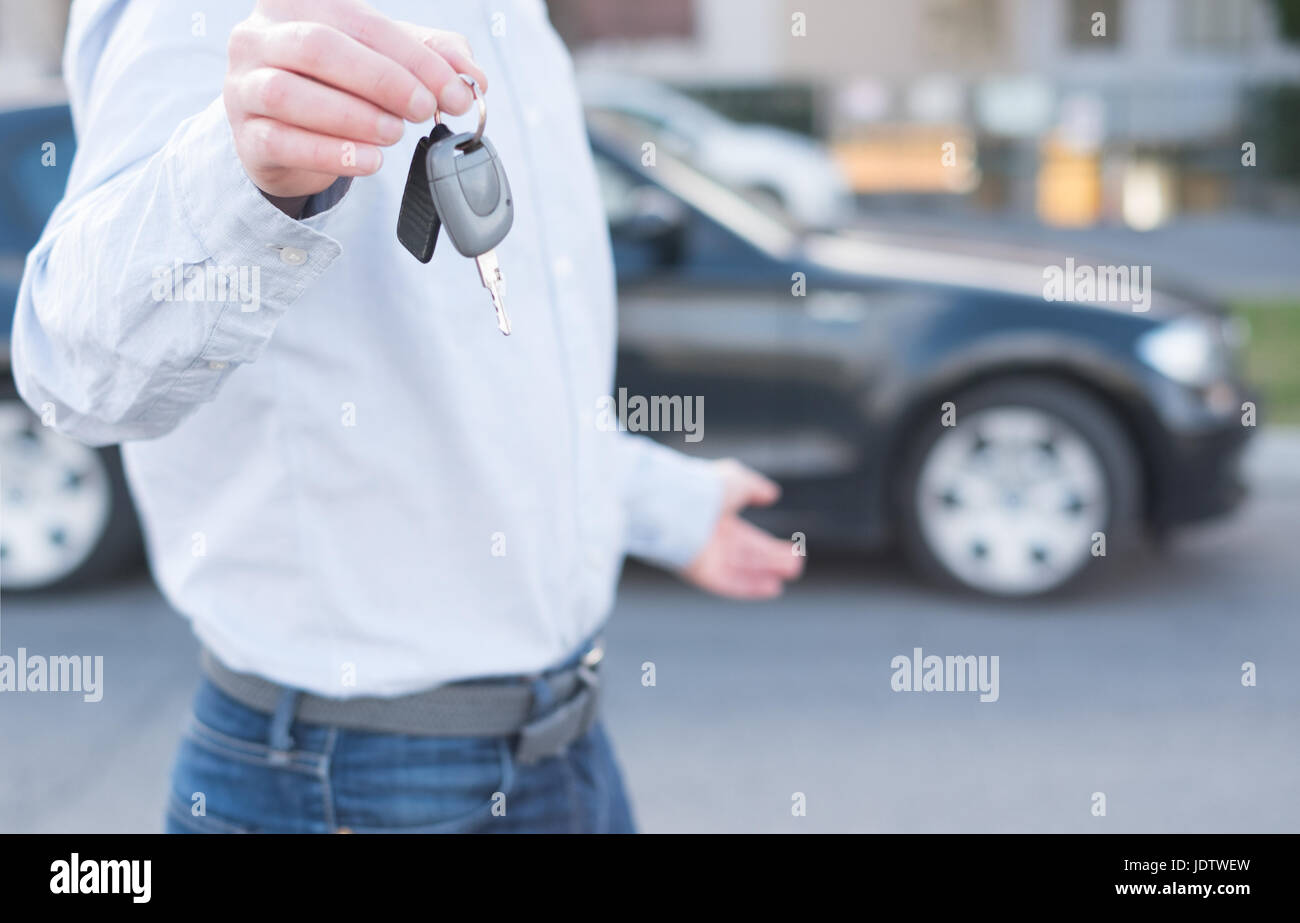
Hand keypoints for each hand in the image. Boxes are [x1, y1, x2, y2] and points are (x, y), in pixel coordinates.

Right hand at [224, 0, 486, 207]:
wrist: (288, 136)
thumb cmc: (339, 86)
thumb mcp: (386, 61)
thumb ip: (433, 57)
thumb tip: (474, 77)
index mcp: (296, 3)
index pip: (360, 22)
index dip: (415, 58)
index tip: (456, 92)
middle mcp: (259, 36)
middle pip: (320, 47)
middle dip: (383, 81)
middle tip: (423, 110)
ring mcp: (242, 85)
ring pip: (291, 94)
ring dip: (355, 117)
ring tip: (394, 134)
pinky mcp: (245, 135)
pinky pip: (283, 142)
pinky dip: (333, 154)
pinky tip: (370, 161)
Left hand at [681, 459, 804, 599]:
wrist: (678, 504)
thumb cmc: (706, 488)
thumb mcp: (738, 480)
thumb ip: (755, 488)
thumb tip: (772, 494)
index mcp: (718, 520)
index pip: (748, 538)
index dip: (770, 546)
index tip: (792, 551)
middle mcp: (711, 541)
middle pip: (747, 556)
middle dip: (772, 561)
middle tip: (796, 566)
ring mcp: (705, 558)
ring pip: (741, 570)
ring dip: (766, 574)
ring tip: (791, 574)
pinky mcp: (700, 573)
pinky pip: (728, 584)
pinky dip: (750, 587)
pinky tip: (772, 588)